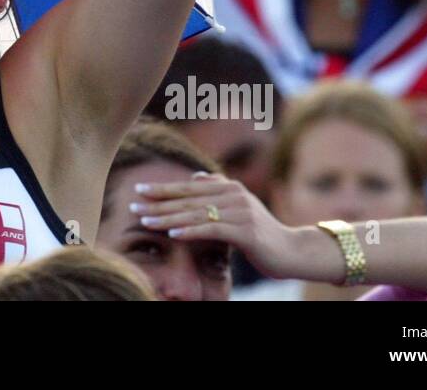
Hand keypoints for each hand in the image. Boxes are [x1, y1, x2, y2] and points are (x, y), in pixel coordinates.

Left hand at [131, 172, 301, 279]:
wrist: (292, 251)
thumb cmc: (261, 231)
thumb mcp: (239, 207)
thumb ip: (219, 190)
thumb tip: (198, 176)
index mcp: (228, 187)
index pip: (188, 187)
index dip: (162, 189)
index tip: (138, 191)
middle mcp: (233, 194)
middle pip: (187, 199)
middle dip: (158, 204)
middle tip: (133, 208)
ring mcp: (240, 212)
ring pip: (196, 214)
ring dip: (168, 218)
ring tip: (146, 222)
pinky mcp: (245, 231)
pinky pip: (212, 229)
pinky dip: (191, 231)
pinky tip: (173, 234)